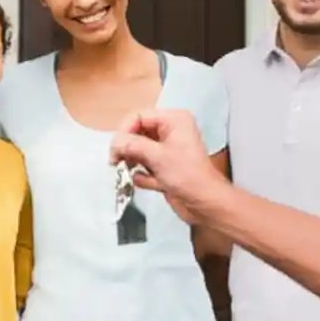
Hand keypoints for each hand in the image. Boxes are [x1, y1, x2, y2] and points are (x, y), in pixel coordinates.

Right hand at [108, 109, 227, 220]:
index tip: (115, 150)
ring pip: (139, 151)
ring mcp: (167, 150)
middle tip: (117, 162)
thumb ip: (132, 145)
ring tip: (134, 172)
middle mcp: (170, 131)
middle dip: (128, 148)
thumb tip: (114, 143)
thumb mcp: (157, 156)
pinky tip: (153, 184)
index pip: (139, 116)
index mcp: (173, 120)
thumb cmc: (186, 175)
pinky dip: (145, 176)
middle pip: (137, 132)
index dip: (124, 131)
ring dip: (135, 163)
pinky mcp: (164, 168)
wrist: (205, 204)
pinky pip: (145, 167)